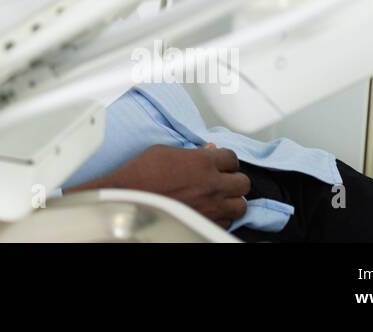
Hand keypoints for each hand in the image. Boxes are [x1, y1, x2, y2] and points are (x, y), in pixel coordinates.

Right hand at [82, 143, 250, 228]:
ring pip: (241, 206)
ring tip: (220, 198)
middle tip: (223, 180)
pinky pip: (228, 222)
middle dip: (234, 180)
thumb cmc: (141, 174)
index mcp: (203, 162)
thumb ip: (192, 151)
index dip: (225, 160)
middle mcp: (212, 184)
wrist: (130, 200)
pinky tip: (211, 211)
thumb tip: (209, 149)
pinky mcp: (207, 223)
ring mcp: (212, 207)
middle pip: (243, 182)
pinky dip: (222, 216)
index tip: (219, 162)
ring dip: (232, 200)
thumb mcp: (164, 151)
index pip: (232, 157)